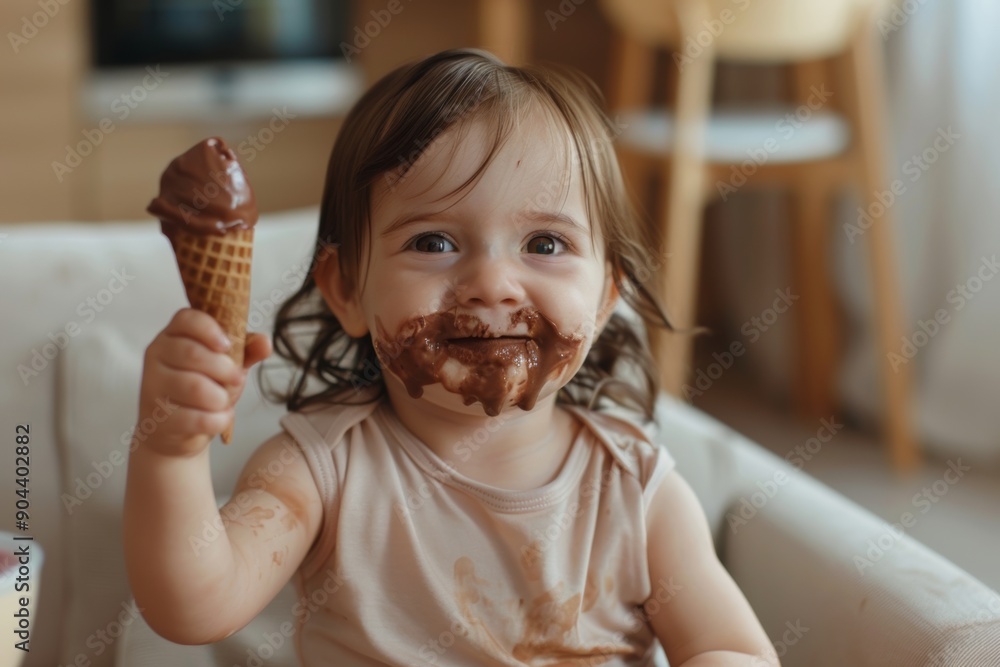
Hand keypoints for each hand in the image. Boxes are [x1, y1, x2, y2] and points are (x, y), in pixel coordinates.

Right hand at [137, 308, 271, 456]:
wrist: (177, 432)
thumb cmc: (203, 390)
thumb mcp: (226, 365)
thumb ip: (245, 350)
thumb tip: (265, 342)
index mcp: (173, 336)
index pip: (186, 319)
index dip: (210, 330)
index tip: (228, 346)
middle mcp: (157, 357)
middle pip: (193, 354)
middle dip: (225, 369)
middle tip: (236, 379)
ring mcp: (154, 387)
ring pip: (195, 387)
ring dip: (221, 397)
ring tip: (224, 401)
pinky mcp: (159, 418)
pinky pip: (196, 418)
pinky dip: (218, 420)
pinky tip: (219, 418)